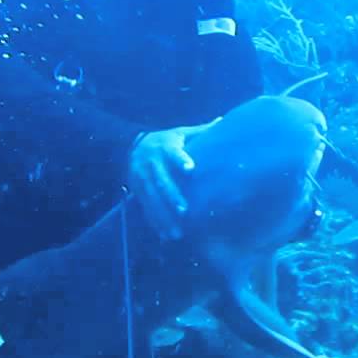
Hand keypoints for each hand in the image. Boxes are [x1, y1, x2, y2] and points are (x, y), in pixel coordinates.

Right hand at [128, 120, 215, 239]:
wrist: (133, 145)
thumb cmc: (166, 141)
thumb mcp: (181, 133)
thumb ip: (201, 131)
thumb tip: (223, 121)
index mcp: (164, 146)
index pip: (173, 152)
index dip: (181, 160)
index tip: (191, 169)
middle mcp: (151, 162)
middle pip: (161, 180)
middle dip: (171, 196)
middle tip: (184, 210)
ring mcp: (141, 177)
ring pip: (151, 198)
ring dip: (163, 216)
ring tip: (177, 232)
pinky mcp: (136, 190)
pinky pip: (145, 208)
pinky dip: (154, 222)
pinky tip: (165, 235)